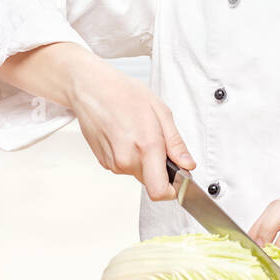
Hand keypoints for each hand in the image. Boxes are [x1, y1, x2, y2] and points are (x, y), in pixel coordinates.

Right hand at [63, 58, 194, 200]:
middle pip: (152, 181)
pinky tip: (126, 135)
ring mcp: (112, 162)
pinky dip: (131, 156)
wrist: (91, 88)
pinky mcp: (104, 162)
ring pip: (138, 174)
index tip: (179, 178)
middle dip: (159, 168)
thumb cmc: (123, 93)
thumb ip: (176, 143)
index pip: (159, 191)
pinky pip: (126, 167)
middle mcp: (126, 159)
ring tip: (138, 133)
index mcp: (145, 146)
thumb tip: (187, 164)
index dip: (173, 190)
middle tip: (156, 141)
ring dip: (144, 160)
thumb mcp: (160, 111)